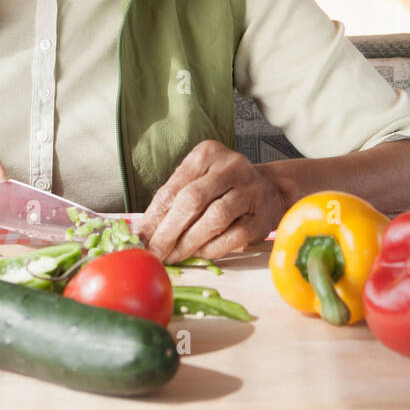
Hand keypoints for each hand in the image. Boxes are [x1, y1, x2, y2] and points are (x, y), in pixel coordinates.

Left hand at [136, 139, 287, 262]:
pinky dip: (213, 248)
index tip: (141, 239)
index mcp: (207, 153)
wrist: (269, 190)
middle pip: (193, 199)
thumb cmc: (222, 189)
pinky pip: (234, 236)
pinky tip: (200, 253)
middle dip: (169, 231)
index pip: (174, 187)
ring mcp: (250, 189)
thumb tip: (143, 233)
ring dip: (189, 242)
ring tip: (174, 256)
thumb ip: (171, 203)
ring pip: (214, 218)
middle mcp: (231, 166)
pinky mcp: (262, 215)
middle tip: (155, 252)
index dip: (154, 216)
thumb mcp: (196, 183)